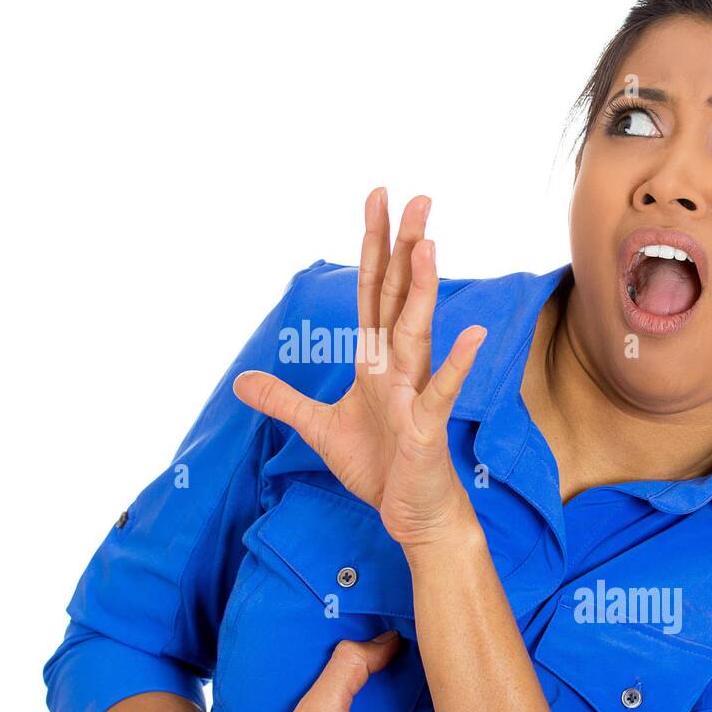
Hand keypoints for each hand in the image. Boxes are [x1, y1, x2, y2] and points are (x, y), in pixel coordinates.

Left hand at [232, 188, 485, 548]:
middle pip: (401, 296)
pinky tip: (471, 335)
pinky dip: (456, 365)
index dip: (374, 246)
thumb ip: (283, 400)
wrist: (412, 513)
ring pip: (418, 332)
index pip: (374, 291)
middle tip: (417, 197)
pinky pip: (442, 392)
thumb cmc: (379, 466)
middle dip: (406, 247)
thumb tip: (241, 381)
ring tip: (427, 245)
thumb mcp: (318, 429)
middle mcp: (400, 366)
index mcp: (376, 359)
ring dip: (423, 289)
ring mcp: (417, 392)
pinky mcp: (427, 427)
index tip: (378, 198)